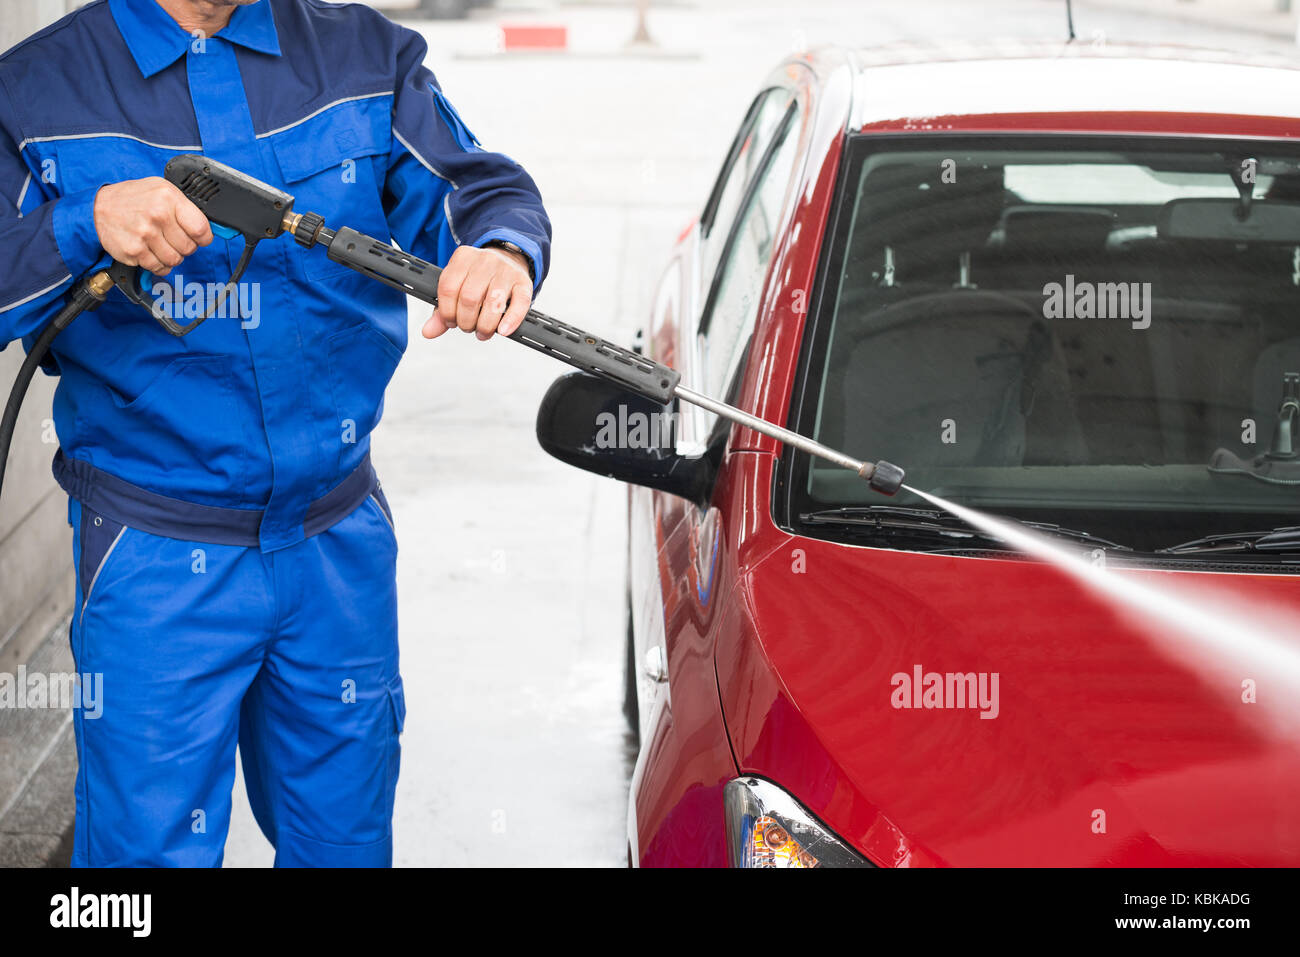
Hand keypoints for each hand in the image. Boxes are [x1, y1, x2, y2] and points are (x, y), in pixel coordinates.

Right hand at [93, 177, 213, 276]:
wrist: (98, 206)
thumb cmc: (134, 198)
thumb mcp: (161, 190)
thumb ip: (185, 208)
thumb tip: (211, 228)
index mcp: (168, 198)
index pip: (201, 229)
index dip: (203, 237)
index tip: (199, 237)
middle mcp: (157, 215)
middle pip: (189, 248)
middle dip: (184, 246)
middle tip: (172, 238)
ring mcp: (145, 235)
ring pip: (175, 260)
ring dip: (171, 256)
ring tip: (160, 243)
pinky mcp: (134, 251)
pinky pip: (159, 268)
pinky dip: (158, 264)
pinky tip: (150, 250)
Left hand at [423, 244, 532, 341]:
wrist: (509, 258)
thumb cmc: (479, 277)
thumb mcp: (457, 286)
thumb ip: (442, 309)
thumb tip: (428, 331)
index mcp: (463, 258)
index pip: (448, 288)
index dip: (447, 311)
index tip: (451, 321)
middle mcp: (484, 261)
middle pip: (469, 298)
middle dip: (466, 321)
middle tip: (468, 328)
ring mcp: (506, 271)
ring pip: (493, 302)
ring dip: (485, 325)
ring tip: (483, 332)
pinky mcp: (524, 282)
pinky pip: (520, 303)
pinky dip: (511, 320)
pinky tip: (503, 330)